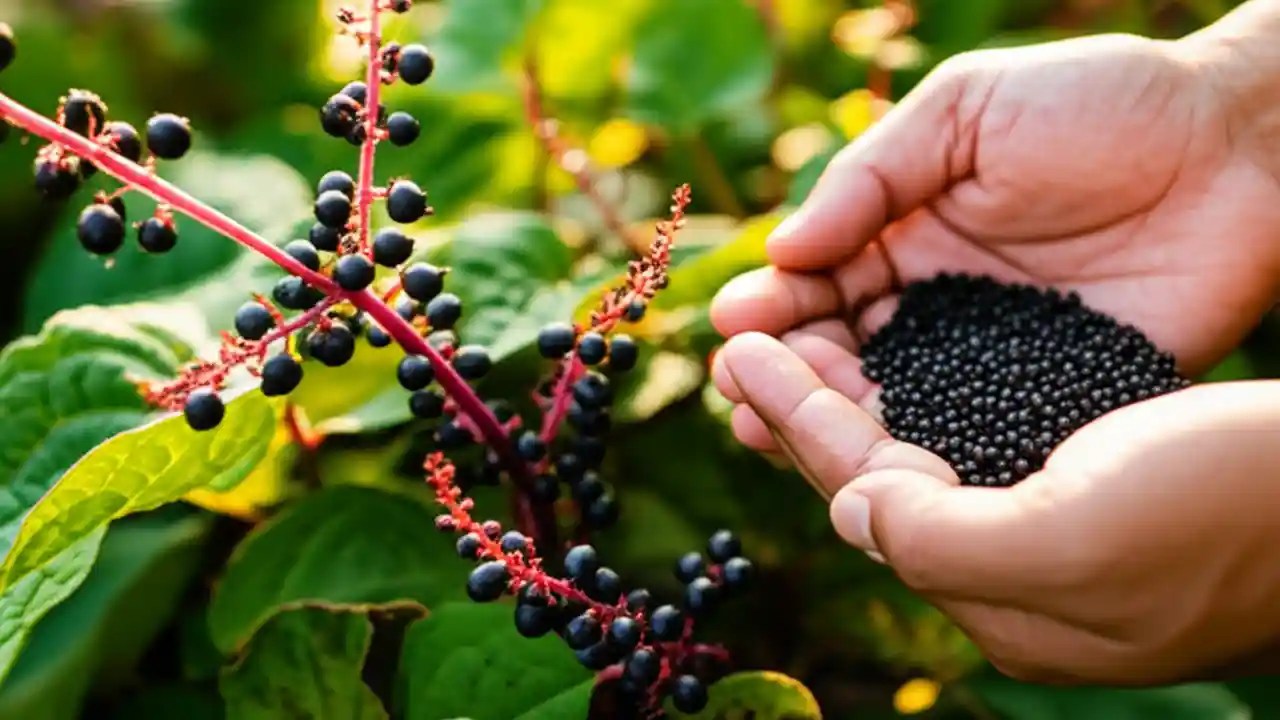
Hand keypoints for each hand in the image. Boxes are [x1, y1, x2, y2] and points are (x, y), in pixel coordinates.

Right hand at [710, 32, 1279, 454]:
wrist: (1240, 140)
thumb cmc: (1099, 103)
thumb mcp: (967, 112)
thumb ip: (874, 177)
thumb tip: (784, 248)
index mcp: (909, 236)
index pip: (823, 282)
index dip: (776, 306)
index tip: (733, 327)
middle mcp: (941, 306)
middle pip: (844, 354)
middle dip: (787, 373)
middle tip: (740, 392)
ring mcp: (995, 359)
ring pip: (896, 405)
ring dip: (833, 424)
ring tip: (772, 437)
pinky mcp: (1058, 399)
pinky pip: (981, 437)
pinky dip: (928, 456)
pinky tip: (881, 472)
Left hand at [715, 332, 1279, 684]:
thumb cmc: (1237, 508)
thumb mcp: (1078, 539)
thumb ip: (941, 538)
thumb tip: (850, 507)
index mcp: (998, 598)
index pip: (863, 494)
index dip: (795, 415)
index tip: (738, 346)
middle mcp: (1013, 575)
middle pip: (876, 478)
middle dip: (804, 407)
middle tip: (741, 339)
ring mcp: (1052, 533)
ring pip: (917, 456)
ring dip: (851, 395)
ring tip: (792, 337)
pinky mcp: (1088, 487)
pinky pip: (969, 439)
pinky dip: (917, 393)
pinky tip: (892, 359)